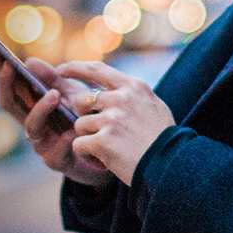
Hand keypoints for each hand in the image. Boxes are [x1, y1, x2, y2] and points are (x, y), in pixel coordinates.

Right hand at [0, 46, 110, 185]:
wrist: (103, 150)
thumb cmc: (83, 118)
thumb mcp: (71, 93)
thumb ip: (52, 78)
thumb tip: (30, 61)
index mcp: (31, 105)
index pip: (10, 84)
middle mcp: (31, 123)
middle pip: (9, 104)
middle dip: (6, 84)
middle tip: (11, 67)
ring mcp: (41, 143)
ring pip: (30, 126)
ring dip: (40, 109)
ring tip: (55, 95)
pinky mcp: (56, 161)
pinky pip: (54, 153)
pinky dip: (63, 142)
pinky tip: (71, 134)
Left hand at [58, 61, 175, 185]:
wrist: (171, 165)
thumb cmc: (163, 138)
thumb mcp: (154, 106)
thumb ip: (132, 95)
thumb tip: (111, 89)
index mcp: (133, 87)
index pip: (97, 69)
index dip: (75, 68)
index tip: (61, 70)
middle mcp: (121, 98)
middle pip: (81, 99)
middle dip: (82, 116)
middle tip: (96, 131)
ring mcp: (112, 119)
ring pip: (79, 125)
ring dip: (87, 139)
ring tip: (106, 150)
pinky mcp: (103, 141)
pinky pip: (79, 145)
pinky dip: (87, 156)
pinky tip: (103, 161)